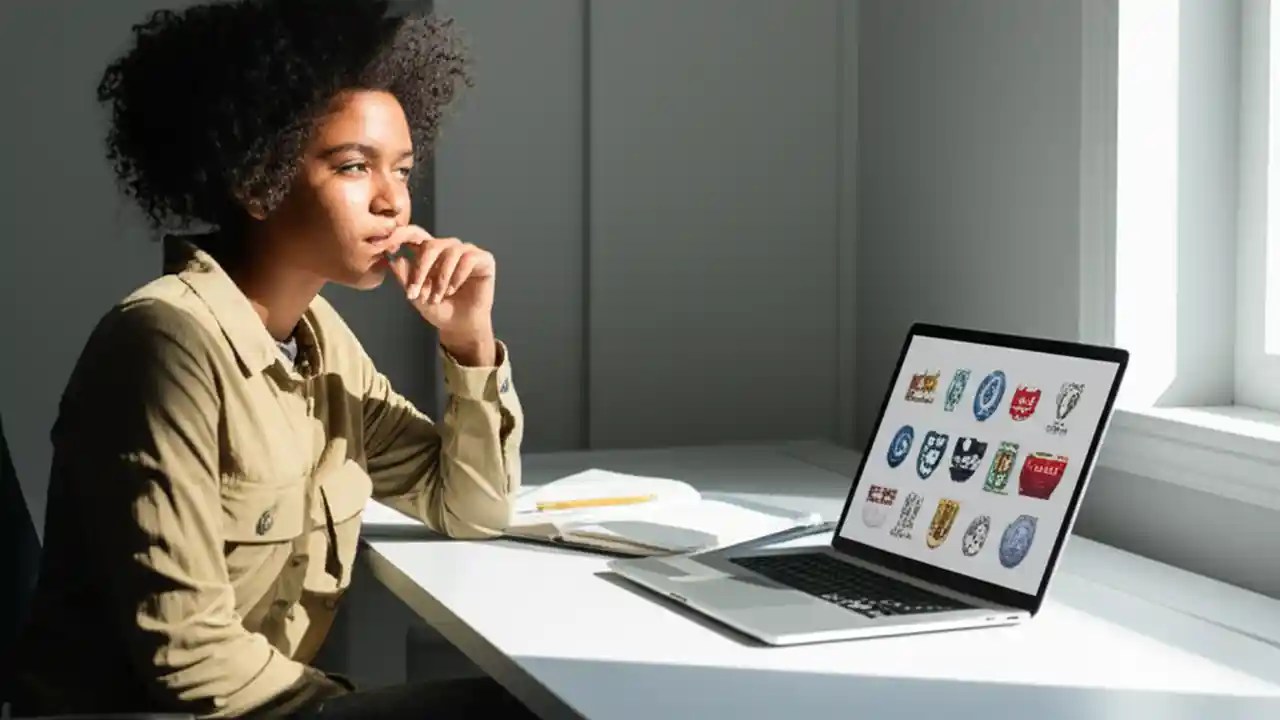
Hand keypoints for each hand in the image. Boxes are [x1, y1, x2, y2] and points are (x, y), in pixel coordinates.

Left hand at [378, 226, 496, 360]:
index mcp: (431, 251)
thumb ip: (406, 278)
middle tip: (414, 293)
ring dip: (440, 278)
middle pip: (432, 245)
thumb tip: (394, 259)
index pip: (417, 234)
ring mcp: (467, 252)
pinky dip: (457, 276)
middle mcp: (449, 247)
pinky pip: (468, 259)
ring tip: (436, 298)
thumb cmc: (439, 309)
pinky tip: (452, 290)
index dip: (403, 235)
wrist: (460, 326)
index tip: (389, 247)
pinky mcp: (484, 259)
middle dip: (421, 269)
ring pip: (451, 252)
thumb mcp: (417, 296)